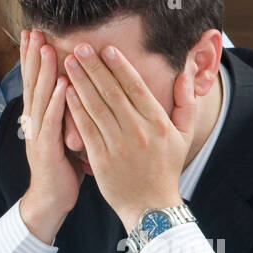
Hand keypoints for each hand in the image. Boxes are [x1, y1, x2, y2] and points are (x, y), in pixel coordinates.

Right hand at [16, 29, 83, 243]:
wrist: (50, 199)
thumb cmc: (62, 166)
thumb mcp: (63, 133)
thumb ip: (66, 111)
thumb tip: (75, 88)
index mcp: (39, 116)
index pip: (34, 80)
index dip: (32, 56)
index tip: (34, 32)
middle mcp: (34, 121)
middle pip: (32, 83)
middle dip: (32, 56)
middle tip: (34, 30)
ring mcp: (38, 134)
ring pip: (40, 98)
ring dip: (43, 73)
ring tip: (48, 49)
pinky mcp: (46, 149)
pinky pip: (51, 122)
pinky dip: (57, 102)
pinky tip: (63, 85)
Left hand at [63, 43, 196, 232]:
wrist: (151, 206)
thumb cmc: (166, 167)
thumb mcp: (184, 135)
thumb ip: (186, 103)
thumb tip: (186, 74)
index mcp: (158, 122)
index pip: (136, 87)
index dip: (120, 66)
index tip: (107, 48)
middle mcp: (138, 131)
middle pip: (112, 92)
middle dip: (94, 67)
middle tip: (80, 46)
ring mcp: (118, 144)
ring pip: (96, 106)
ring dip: (81, 81)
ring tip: (70, 61)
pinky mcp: (101, 158)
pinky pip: (86, 128)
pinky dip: (75, 108)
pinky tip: (66, 91)